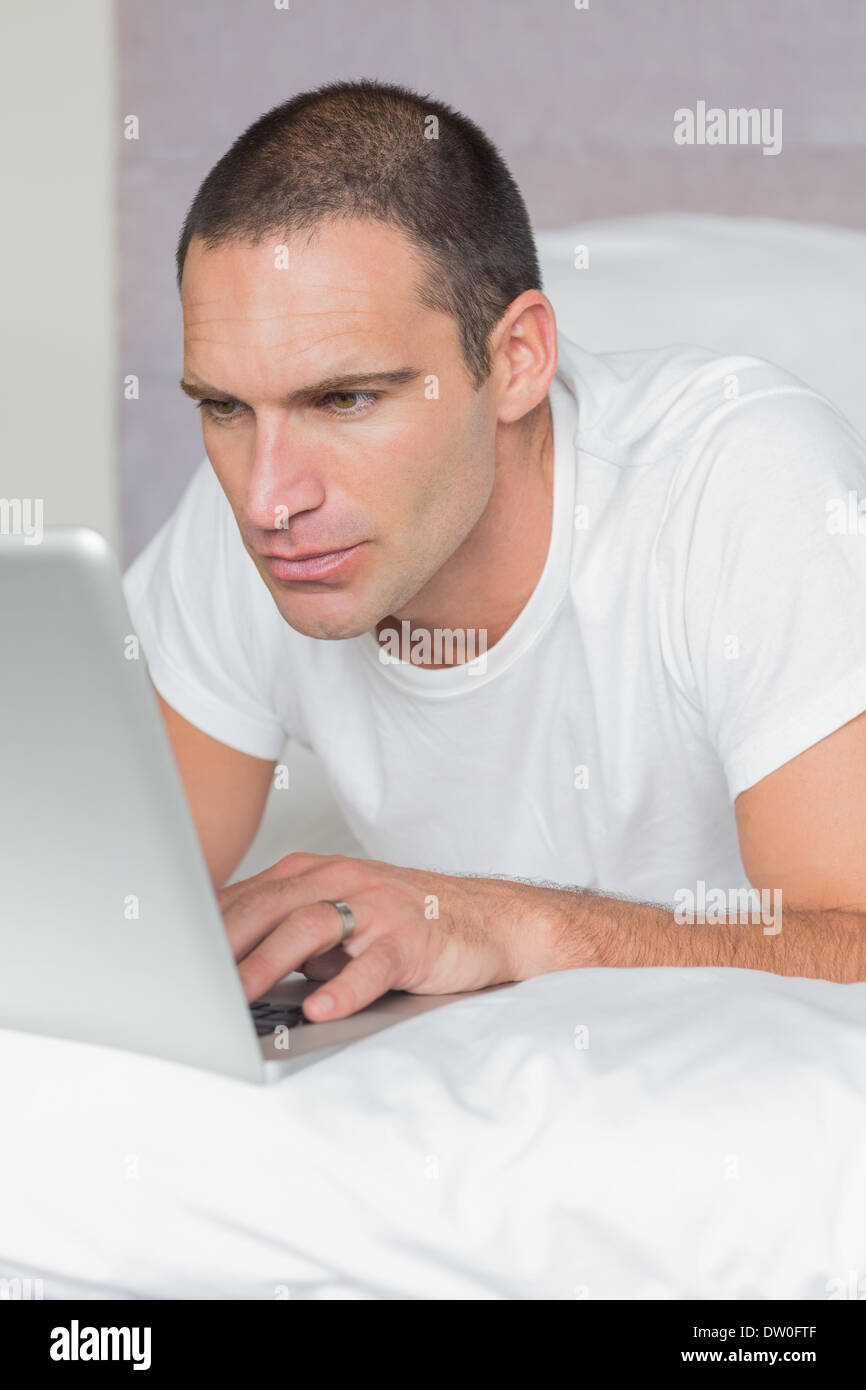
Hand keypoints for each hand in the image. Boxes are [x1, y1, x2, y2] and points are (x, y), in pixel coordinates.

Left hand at [217, 852, 581, 1020]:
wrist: (489, 921)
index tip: (172, 957)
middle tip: (190, 976)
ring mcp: (377, 909)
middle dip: (224, 941)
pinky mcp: (410, 939)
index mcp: (316, 876)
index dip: (207, 927)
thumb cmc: (405, 923)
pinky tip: (320, 1009)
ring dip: (270, 962)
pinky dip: (344, 988)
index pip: (248, 897)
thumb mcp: (338, 921)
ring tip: (241, 994)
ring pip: (311, 927)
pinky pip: (372, 964)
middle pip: (270, 906)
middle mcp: (341, 882)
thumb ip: (288, 935)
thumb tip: (226, 968)